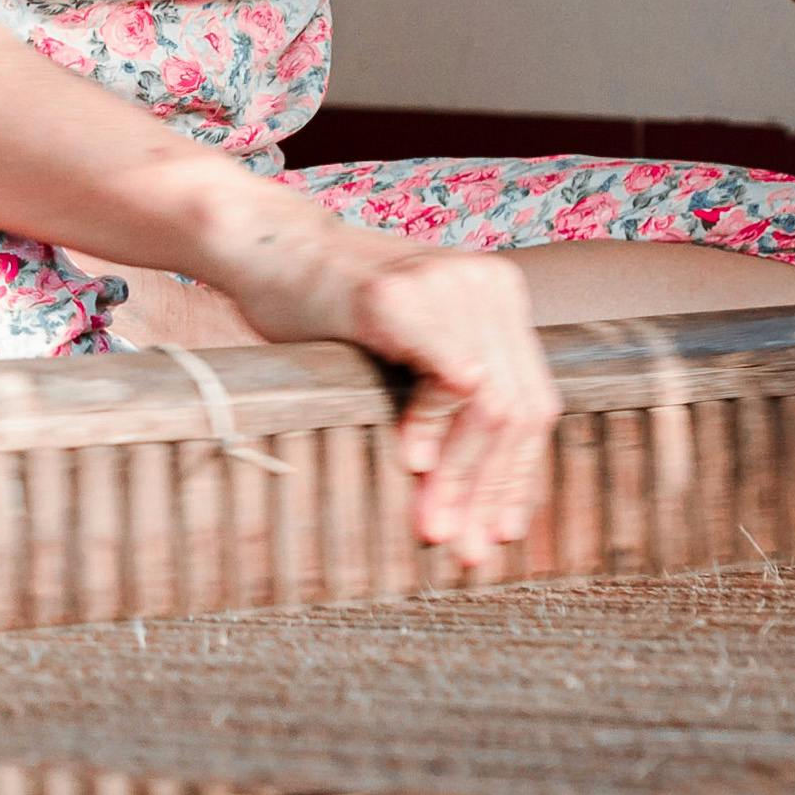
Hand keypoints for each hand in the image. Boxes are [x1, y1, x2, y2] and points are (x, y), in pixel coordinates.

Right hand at [217, 214, 560, 578]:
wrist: (262, 243)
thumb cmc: (323, 304)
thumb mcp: (404, 344)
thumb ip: (446, 388)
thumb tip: (474, 487)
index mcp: (498, 298)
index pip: (532, 402)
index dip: (520, 476)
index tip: (501, 533)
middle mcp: (487, 285)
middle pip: (518, 409)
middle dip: (491, 491)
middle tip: (466, 551)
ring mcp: (448, 284)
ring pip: (490, 403)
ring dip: (461, 477)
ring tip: (433, 527)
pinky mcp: (399, 294)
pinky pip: (446, 373)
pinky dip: (436, 425)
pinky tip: (413, 464)